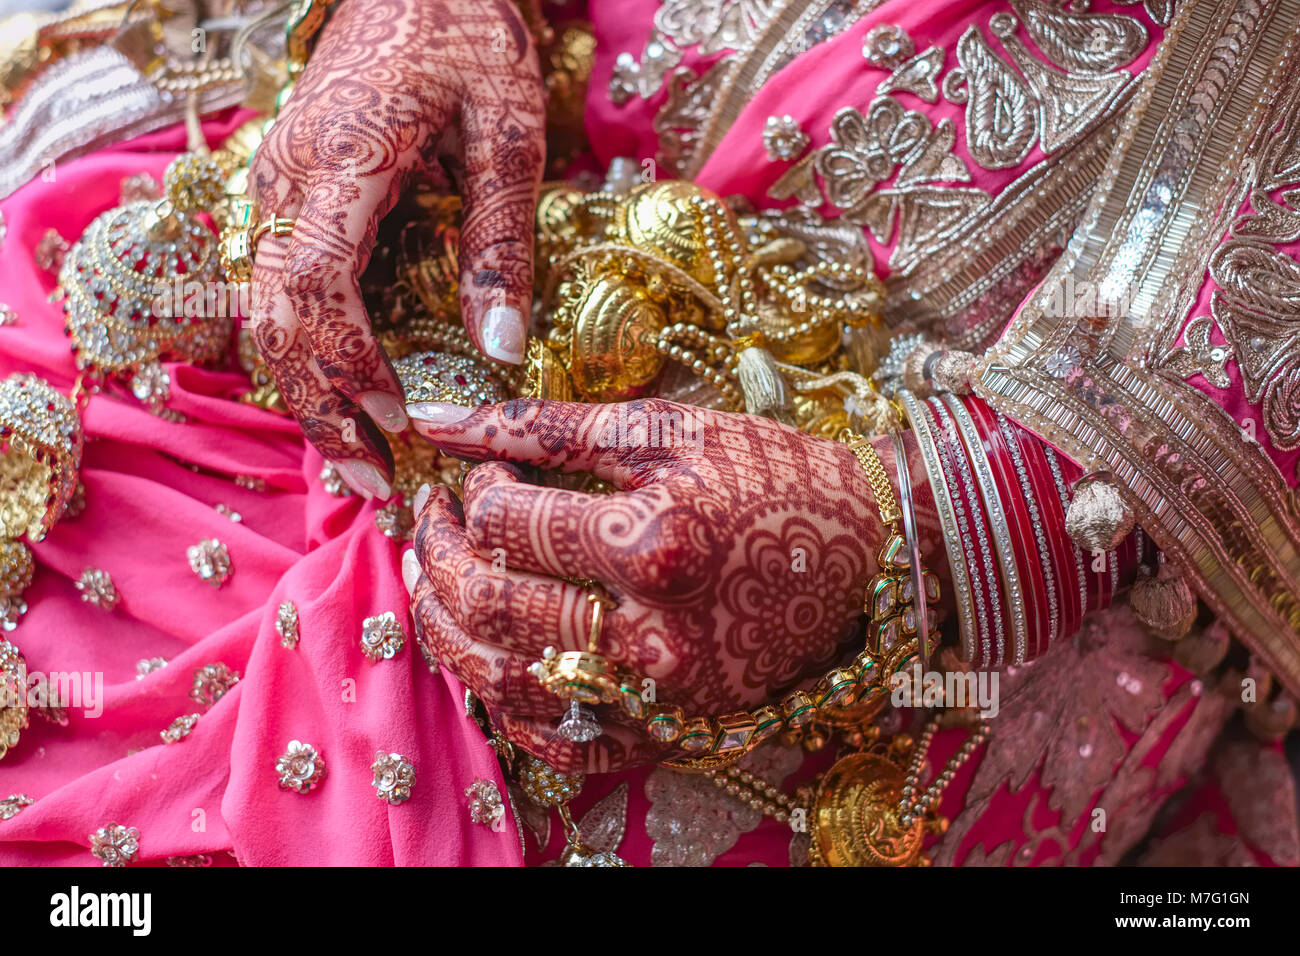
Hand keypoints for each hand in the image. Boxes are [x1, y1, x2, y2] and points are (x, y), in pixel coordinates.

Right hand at [248, 0, 544, 496]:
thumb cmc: (465, 31)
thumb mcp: (508, 128)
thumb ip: (503, 238)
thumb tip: (498, 348)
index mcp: (342, 158)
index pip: (315, 283)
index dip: (346, 363)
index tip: (396, 420)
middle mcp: (288, 179)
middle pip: (273, 318)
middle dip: (318, 408)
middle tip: (374, 482)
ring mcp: (278, 186)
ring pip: (264, 313)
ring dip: (306, 394)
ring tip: (356, 462)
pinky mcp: (289, 195)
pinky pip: (280, 291)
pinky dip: (306, 356)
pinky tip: (341, 399)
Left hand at [402, 399, 933, 770]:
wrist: (872, 555)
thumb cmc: (773, 478)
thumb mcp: (668, 430)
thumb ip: (546, 423)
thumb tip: (436, 418)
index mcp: (652, 544)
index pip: (508, 521)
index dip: (473, 489)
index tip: (480, 473)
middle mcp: (652, 635)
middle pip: (491, 606)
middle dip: (440, 556)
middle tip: (433, 523)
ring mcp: (662, 698)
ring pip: (506, 681)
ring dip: (450, 632)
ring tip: (441, 585)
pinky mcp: (673, 733)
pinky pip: (564, 746)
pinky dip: (511, 709)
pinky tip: (494, 663)